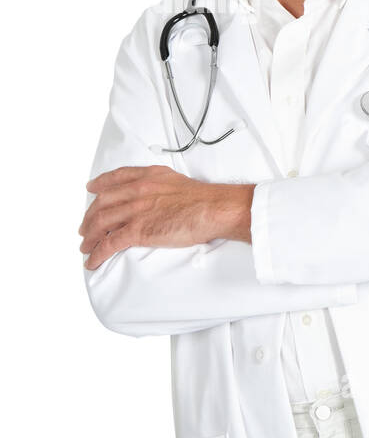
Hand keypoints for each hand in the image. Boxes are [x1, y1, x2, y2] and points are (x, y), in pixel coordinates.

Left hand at [80, 166, 252, 269]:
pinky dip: (97, 253)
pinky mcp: (138, 231)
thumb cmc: (205, 199)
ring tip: (86, 246)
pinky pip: (109, 243)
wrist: (214, 208)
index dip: (100, 184)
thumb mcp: (179, 181)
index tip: (92, 188)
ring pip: (100, 223)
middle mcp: (137, 191)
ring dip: (89, 237)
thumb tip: (161, 197)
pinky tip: (93, 260)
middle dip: (90, 216)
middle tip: (86, 228)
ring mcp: (135, 210)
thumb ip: (163, 185)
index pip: (117, 178)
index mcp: (149, 177)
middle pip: (103, 203)